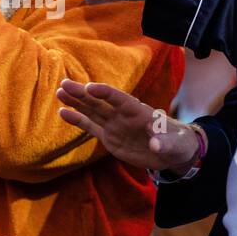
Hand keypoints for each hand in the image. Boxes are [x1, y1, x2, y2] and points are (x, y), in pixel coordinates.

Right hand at [55, 78, 202, 172]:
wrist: (171, 152)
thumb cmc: (177, 143)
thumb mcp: (175, 145)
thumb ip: (165, 143)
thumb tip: (156, 145)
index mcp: (139, 111)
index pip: (120, 99)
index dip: (105, 93)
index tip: (90, 87)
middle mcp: (123, 115)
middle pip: (100, 102)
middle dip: (83, 93)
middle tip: (64, 84)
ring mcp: (115, 125)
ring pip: (92, 111)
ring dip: (76, 102)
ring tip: (59, 92)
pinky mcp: (109, 137)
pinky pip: (91, 127)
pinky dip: (77, 119)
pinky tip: (62, 112)